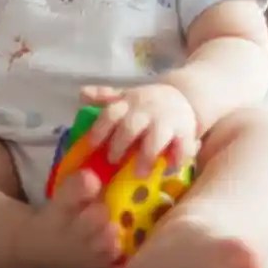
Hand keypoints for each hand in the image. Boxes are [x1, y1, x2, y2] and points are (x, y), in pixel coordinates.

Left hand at [80, 84, 198, 177]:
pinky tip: (168, 170)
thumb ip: (105, 98)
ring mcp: (167, 121)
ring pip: (156, 138)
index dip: (99, 130)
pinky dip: (177, 160)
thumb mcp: (126, 97)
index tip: (91, 146)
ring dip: (146, 155)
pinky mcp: (186, 133)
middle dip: (120, 145)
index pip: (110, 114)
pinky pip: (183, 148)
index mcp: (129, 103)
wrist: (184, 96)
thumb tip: (81, 93)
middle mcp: (147, 111)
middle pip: (130, 127)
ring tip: (139, 173)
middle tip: (112, 162)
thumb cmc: (146, 104)